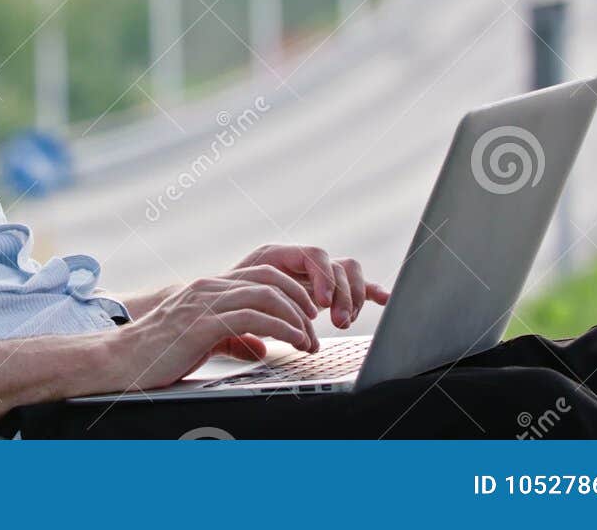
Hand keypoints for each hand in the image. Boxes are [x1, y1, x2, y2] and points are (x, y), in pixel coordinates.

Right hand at [100, 271, 322, 391]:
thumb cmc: (156, 354)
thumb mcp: (200, 340)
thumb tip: (259, 346)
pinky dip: (281, 329)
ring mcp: (204, 303)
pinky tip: (292, 341)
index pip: (263, 275)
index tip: (307, 317)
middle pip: (271, 277)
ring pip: (266, 294)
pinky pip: (253, 318)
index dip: (292, 291)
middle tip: (314, 327)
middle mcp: (209, 287)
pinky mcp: (202, 324)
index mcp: (209, 288)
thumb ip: (231, 337)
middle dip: (301, 300)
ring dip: (296, 318)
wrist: (118, 361)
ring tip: (308, 340)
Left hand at [232, 244, 389, 329]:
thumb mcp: (231, 311)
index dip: (324, 277)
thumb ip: (245, 320)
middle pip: (337, 265)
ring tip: (343, 322)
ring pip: (347, 274)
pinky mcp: (323, 293)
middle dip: (343, 294)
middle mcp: (297, 263)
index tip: (322, 304)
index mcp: (275, 257)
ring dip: (353, 298)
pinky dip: (368, 290)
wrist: (212, 307)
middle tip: (338, 322)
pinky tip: (384, 299)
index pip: (314, 254)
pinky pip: (352, 286)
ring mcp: (312, 277)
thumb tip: (259, 341)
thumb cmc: (220, 308)